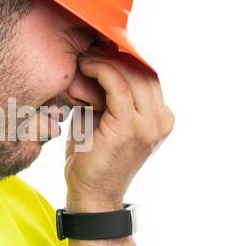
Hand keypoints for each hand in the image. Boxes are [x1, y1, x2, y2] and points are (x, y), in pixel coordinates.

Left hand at [64, 50, 173, 210]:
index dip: (126, 59)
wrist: (92, 194)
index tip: (101, 51)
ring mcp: (149, 124)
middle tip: (90, 51)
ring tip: (85, 60)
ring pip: (132, 75)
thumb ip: (108, 93)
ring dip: (106, 62)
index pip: (149, 77)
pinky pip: (117, 85)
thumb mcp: (105, 118)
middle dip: (116, 57)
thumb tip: (98, 59)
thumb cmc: (94, 158)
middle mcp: (161, 121)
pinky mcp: (130, 126)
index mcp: (161, 119)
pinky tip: (85, 69)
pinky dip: (100, 71)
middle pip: (143, 72)